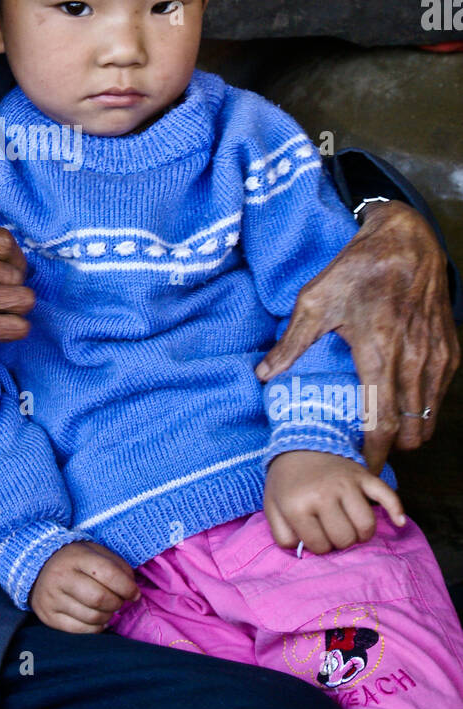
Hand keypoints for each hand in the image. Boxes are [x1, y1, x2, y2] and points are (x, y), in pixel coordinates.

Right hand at [29, 541, 139, 633]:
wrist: (39, 566)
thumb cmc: (76, 560)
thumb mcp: (96, 552)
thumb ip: (118, 567)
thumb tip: (134, 593)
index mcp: (76, 556)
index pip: (108, 574)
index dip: (127, 587)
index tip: (134, 593)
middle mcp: (61, 577)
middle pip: (100, 599)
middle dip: (117, 603)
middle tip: (119, 600)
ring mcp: (52, 598)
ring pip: (92, 617)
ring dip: (108, 616)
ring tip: (107, 608)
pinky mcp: (48, 616)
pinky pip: (81, 630)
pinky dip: (96, 627)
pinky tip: (97, 619)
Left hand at [256, 201, 459, 472]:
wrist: (406, 241)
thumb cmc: (357, 269)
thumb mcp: (316, 300)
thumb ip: (292, 342)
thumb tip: (264, 374)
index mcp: (379, 352)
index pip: (382, 421)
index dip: (374, 452)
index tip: (361, 467)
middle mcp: (413, 359)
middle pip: (411, 428)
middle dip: (394, 448)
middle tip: (370, 452)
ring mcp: (435, 355)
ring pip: (429, 414)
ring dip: (411, 430)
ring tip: (387, 433)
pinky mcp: (449, 349)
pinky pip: (440, 393)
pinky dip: (426, 406)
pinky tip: (404, 403)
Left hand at [264, 450, 405, 554]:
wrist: (299, 445)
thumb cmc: (287, 483)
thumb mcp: (272, 508)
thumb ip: (283, 536)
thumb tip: (305, 554)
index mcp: (297, 505)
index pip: (320, 546)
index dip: (319, 545)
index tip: (315, 533)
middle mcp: (323, 494)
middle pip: (345, 538)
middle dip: (339, 541)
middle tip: (331, 530)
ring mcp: (346, 483)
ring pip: (366, 525)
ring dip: (361, 533)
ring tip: (351, 527)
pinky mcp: (363, 475)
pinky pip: (387, 495)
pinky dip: (396, 510)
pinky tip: (398, 522)